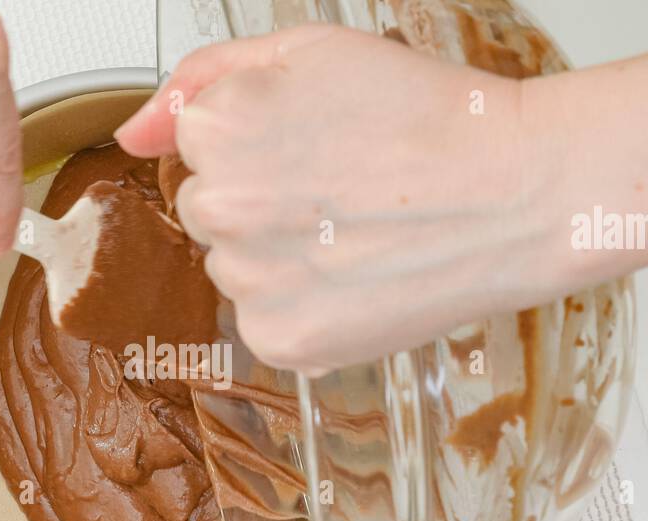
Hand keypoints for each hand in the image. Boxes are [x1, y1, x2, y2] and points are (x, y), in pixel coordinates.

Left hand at [116, 24, 578, 374]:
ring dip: (280, 259)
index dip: (262, 143)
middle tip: (342, 191)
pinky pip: (264, 323)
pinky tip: (357, 279)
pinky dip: (304, 309)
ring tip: (358, 236)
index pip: (196, 146)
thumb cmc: (429, 121)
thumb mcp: (312, 53)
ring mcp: (249, 281)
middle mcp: (222, 208)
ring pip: (236, 270)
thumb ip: (205, 78)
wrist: (517, 194)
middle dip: (261, 201)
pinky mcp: (281, 340)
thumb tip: (130, 131)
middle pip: (209, 210)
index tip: (318, 144)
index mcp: (219, 129)